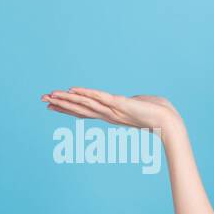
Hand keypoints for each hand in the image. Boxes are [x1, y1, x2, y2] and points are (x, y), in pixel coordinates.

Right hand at [40, 87, 180, 131]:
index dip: (70, 107)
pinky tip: (72, 90)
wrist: (171, 123)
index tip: (53, 104)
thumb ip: (136, 101)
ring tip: (50, 96)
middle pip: (81, 108)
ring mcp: (114, 110)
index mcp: (113, 114)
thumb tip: (137, 99)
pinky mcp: (120, 104)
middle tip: (42, 100)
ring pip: (85, 104)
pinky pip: (100, 98)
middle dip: (61, 104)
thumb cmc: (162, 114)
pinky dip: (86, 94)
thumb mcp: (144, 104)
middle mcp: (110, 114)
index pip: (87, 110)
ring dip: (67, 99)